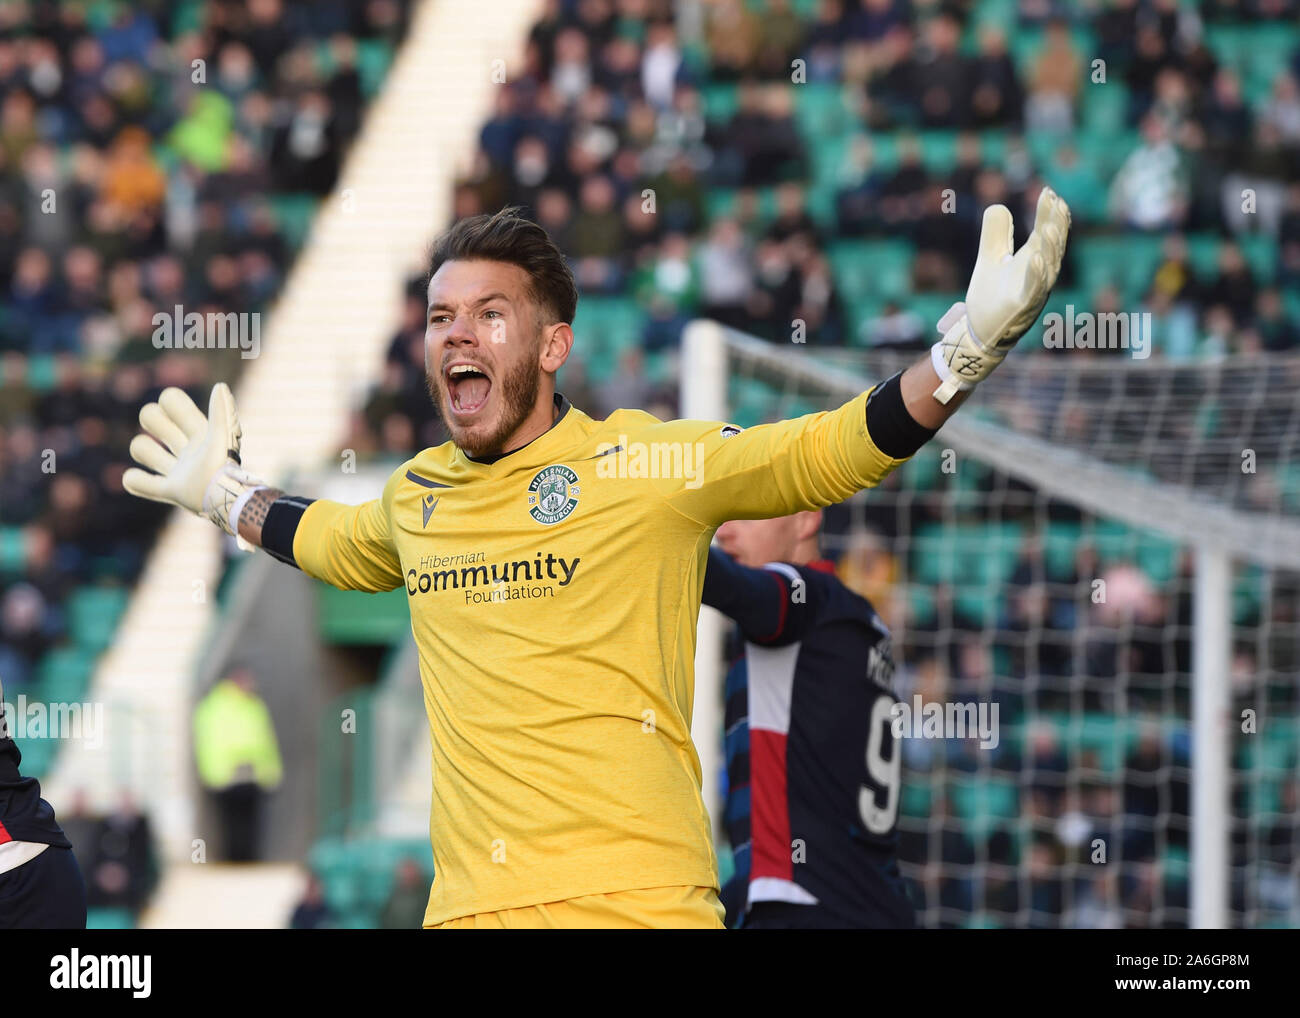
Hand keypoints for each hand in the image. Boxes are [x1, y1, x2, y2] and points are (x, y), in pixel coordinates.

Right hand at [123, 383, 264, 537]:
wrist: (221, 502)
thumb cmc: (222, 466)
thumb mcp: (222, 436)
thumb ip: (221, 411)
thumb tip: (220, 386)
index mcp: (198, 432)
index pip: (173, 402)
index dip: (169, 402)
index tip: (173, 409)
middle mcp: (187, 449)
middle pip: (154, 420)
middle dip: (152, 420)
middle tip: (166, 436)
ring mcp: (178, 470)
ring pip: (144, 449)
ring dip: (143, 450)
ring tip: (161, 462)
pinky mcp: (171, 491)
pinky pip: (141, 483)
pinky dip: (134, 480)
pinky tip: (139, 479)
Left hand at [930, 186, 1070, 403]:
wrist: (980, 334)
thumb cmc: (990, 298)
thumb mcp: (990, 259)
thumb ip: (995, 234)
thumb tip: (998, 206)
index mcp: (1035, 262)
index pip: (1047, 234)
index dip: (1051, 214)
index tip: (1049, 192)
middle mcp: (1040, 277)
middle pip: (1052, 247)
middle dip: (1055, 225)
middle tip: (1055, 201)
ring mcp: (1033, 293)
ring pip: (1047, 268)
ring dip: (1050, 246)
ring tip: (1049, 225)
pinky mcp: (1021, 308)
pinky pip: (1032, 290)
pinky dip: (1036, 274)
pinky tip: (1035, 257)